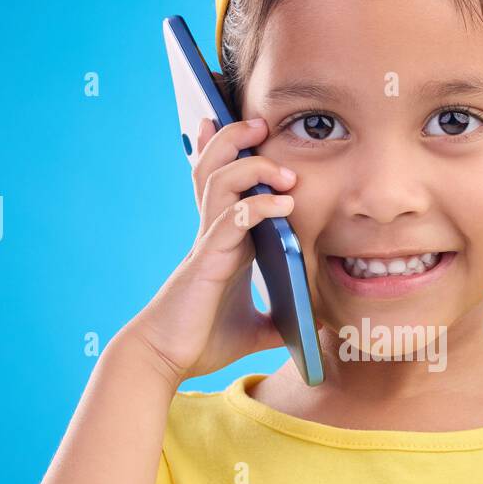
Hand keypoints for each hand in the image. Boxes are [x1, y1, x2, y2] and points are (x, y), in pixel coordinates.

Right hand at [123, 115, 297, 388]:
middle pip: (217, 168)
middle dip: (237, 139)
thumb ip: (281, 320)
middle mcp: (213, 235)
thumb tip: (315, 326)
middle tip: (262, 122)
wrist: (167, 361)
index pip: (225, 184)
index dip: (230, 152)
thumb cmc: (202, 341)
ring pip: (220, 183)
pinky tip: (284, 206)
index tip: (250, 128)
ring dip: (254, 167)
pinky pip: (231, 220)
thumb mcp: (255, 331)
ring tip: (286, 169)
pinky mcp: (207, 261)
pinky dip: (258, 206)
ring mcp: (207, 244)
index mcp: (224, 242)